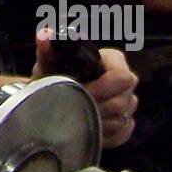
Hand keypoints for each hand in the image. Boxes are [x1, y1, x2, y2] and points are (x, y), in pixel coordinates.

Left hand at [32, 29, 137, 147]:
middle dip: (98, 108)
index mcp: (114, 61)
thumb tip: (43, 36)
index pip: (121, 76)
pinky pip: (121, 134)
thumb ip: (47, 50)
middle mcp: (126, 81)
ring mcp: (128, 104)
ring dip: (97, 123)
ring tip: (77, 118)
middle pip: (123, 101)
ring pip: (121, 120)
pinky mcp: (125, 125)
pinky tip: (86, 129)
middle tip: (76, 109)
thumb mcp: (49, 64)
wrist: (54, 96)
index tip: (81, 92)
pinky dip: (104, 135)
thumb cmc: (55, 75)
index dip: (102, 87)